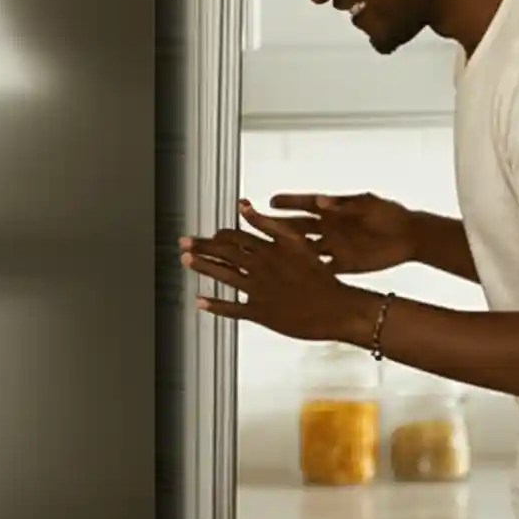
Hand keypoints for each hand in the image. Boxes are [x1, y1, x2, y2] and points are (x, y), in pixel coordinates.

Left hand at [179, 199, 368, 340]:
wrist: (336, 308)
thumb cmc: (321, 276)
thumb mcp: (298, 243)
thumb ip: (269, 224)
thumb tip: (244, 206)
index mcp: (269, 249)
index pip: (236, 237)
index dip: (219, 235)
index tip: (209, 236)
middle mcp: (260, 268)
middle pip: (223, 253)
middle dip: (200, 247)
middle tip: (182, 243)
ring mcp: (258, 291)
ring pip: (224, 276)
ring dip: (203, 267)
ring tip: (185, 261)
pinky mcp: (260, 313)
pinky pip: (232, 309)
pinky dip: (214, 305)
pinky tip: (199, 301)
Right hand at [269, 191, 418, 273]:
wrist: (409, 236)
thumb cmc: (389, 214)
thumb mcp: (367, 205)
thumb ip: (344, 206)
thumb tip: (322, 202)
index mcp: (335, 210)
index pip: (305, 204)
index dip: (288, 203)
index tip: (270, 202)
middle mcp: (331, 228)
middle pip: (298, 228)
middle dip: (277, 227)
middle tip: (256, 227)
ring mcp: (335, 246)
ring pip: (305, 250)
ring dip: (288, 252)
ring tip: (267, 255)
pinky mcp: (344, 263)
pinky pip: (322, 268)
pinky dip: (309, 272)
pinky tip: (294, 279)